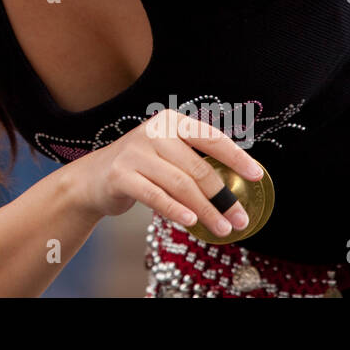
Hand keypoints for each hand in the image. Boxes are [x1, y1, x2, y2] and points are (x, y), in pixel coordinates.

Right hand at [68, 109, 261, 234]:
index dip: (236, 157)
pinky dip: (176, 210)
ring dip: (206, 210)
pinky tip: (191, 222)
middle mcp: (153, 131)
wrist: (93, 178)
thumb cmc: (141, 168)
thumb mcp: (167, 154)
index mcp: (171, 121)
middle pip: (197, 167)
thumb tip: (238, 187)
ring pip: (180, 184)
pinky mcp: (120, 174)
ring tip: (222, 228)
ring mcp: (135, 152)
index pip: (210, 137)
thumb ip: (195, 161)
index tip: (256, 176)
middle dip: (223, 196)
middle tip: (240, 219)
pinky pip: (155, 196)